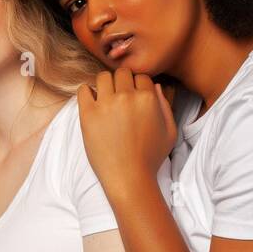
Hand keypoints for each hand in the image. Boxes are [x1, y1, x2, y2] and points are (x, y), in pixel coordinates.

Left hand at [76, 67, 176, 197]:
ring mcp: (106, 104)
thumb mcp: (170, 131)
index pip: (141, 76)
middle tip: (118, 96)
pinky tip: (91, 102)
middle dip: (121, 82)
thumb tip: (155, 86)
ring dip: (104, 84)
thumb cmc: (150, 158)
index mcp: (148, 98)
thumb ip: (165, 105)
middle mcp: (127, 97)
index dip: (137, 85)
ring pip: (102, 77)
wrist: (129, 178)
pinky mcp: (88, 114)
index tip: (133, 96)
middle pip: (122, 73)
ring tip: (104, 98)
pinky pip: (83, 90)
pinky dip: (86, 92)